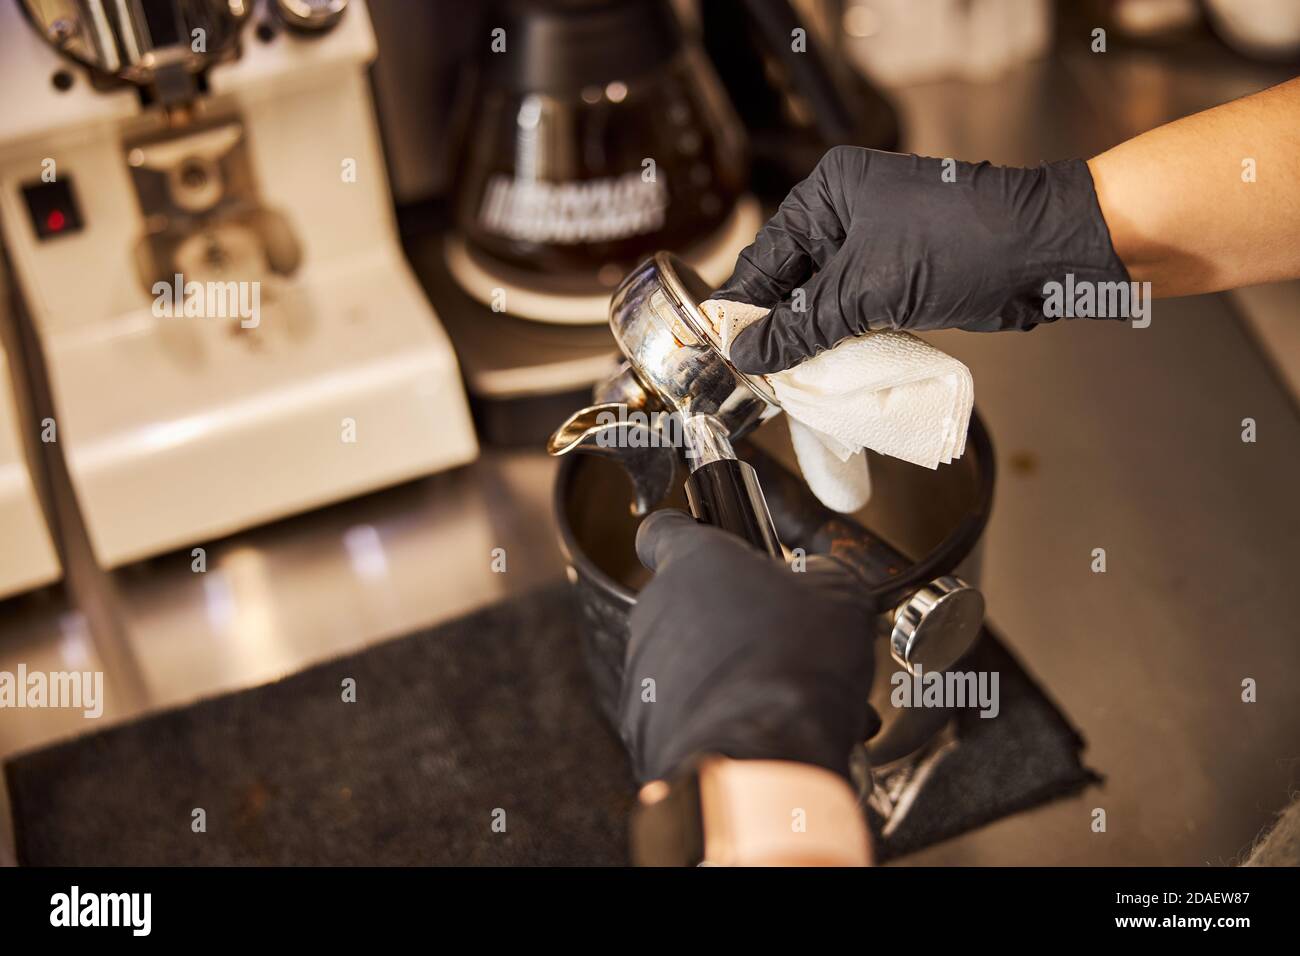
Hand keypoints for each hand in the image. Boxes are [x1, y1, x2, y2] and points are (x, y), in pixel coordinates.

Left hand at [619, 509, 879, 784]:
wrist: (766, 757)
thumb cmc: (796, 666)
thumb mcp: (839, 593)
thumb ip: (815, 572)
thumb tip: (817, 579)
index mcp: (695, 562)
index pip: (663, 529)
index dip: (686, 534)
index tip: (702, 544)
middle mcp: (657, 609)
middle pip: (687, 601)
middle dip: (729, 617)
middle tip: (777, 637)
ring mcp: (644, 668)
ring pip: (687, 658)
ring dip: (727, 669)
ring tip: (779, 691)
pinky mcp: (643, 722)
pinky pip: (682, 707)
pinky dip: (715, 713)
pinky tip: (759, 723)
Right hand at [716, 146, 1129, 373]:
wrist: (1045, 253)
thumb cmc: (963, 245)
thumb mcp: (869, 288)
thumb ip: (802, 324)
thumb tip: (750, 353)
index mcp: (828, 193)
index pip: (766, 257)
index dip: (745, 308)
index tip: (726, 353)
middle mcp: (844, 214)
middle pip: (789, 282)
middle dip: (776, 329)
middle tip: (758, 376)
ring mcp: (873, 246)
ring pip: (820, 303)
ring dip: (808, 341)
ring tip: (786, 381)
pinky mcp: (897, 278)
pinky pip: (851, 314)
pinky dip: (838, 342)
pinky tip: (824, 372)